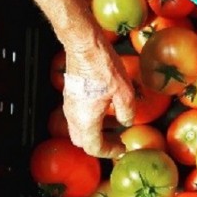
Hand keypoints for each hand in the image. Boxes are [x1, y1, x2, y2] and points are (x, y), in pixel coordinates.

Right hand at [61, 31, 134, 157]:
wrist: (83, 44)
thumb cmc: (103, 67)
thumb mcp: (124, 92)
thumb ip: (127, 112)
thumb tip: (126, 122)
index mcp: (85, 120)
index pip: (93, 147)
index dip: (109, 152)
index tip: (122, 148)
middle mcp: (73, 115)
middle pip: (83, 141)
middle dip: (101, 143)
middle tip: (117, 139)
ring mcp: (69, 104)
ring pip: (79, 127)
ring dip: (96, 130)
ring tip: (115, 123)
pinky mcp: (70, 94)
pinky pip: (78, 115)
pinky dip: (91, 118)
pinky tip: (106, 106)